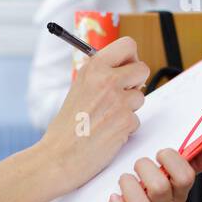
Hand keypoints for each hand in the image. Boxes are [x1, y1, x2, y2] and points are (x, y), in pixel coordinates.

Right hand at [39, 36, 148, 193]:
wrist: (58, 156)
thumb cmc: (66, 127)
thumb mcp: (79, 88)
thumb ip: (100, 76)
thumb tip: (124, 69)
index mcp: (93, 67)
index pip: (128, 45)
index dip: (131, 58)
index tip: (126, 69)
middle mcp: (107, 80)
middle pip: (142, 68)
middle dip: (136, 83)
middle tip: (121, 95)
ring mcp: (118, 100)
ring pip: (141, 97)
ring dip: (130, 108)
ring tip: (107, 118)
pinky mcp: (126, 121)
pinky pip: (137, 120)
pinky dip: (126, 128)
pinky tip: (108, 132)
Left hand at [90, 142, 201, 201]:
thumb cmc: (142, 192)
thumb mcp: (169, 174)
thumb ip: (194, 160)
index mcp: (177, 194)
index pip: (186, 177)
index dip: (172, 160)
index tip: (161, 153)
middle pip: (161, 189)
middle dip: (145, 169)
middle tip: (138, 166)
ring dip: (129, 187)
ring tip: (124, 181)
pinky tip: (115, 198)